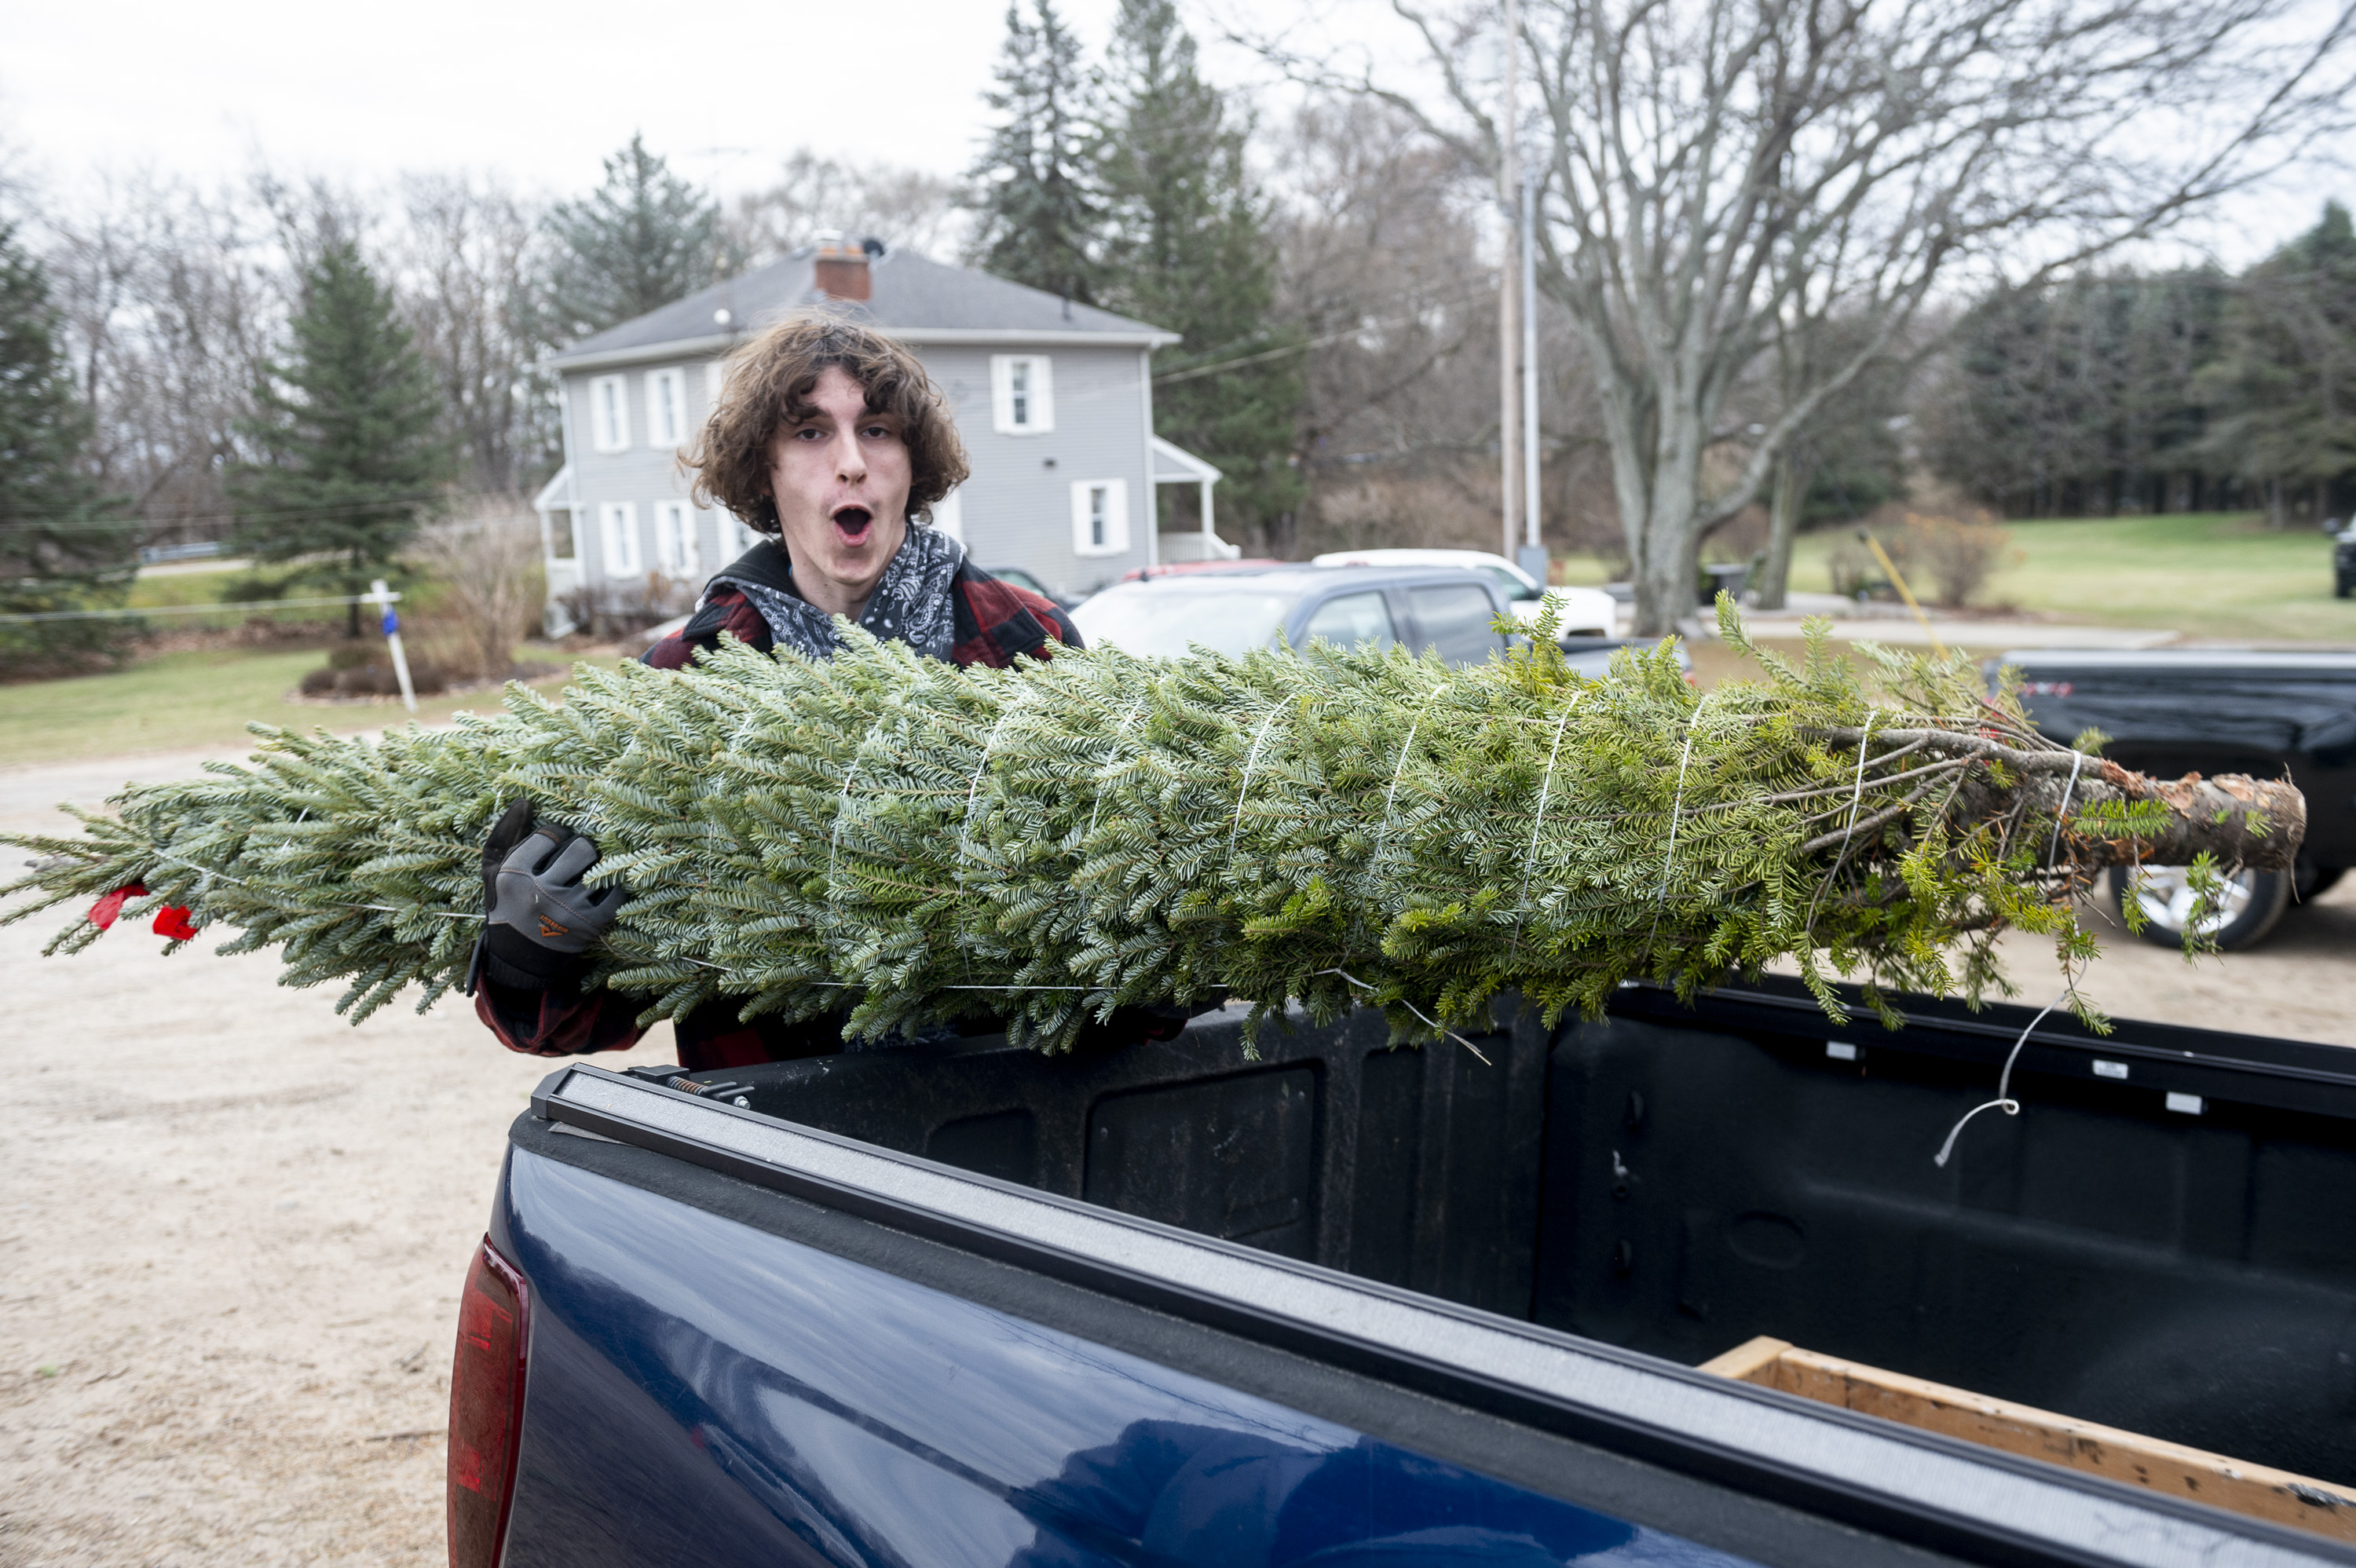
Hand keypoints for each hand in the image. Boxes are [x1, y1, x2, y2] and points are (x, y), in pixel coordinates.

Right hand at [469, 801, 628, 992]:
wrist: (519, 961)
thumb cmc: (507, 907)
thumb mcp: (494, 872)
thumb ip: (506, 834)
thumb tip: (525, 801)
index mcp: (513, 874)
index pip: (551, 834)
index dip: (557, 836)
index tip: (555, 846)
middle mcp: (541, 891)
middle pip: (582, 847)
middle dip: (581, 849)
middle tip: (576, 858)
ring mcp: (568, 909)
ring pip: (601, 867)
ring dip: (598, 868)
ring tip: (586, 874)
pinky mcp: (590, 926)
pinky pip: (617, 893)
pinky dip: (614, 887)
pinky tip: (603, 888)